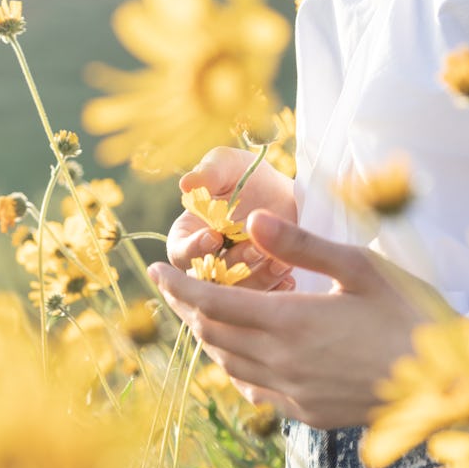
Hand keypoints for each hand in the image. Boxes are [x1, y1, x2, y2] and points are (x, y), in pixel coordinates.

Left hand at [150, 211, 445, 428]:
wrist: (447, 384)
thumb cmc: (409, 314)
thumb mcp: (360, 267)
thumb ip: (302, 245)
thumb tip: (251, 221)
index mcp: (290, 320)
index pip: (211, 303)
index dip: (177, 286)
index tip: (156, 269)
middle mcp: (281, 361)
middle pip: (212, 335)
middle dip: (186, 309)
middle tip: (175, 287)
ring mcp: (291, 393)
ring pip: (228, 365)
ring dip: (209, 339)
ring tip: (203, 315)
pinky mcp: (306, 413)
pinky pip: (253, 390)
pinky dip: (236, 368)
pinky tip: (242, 355)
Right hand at [168, 146, 297, 291]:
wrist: (282, 192)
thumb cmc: (245, 175)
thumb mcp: (227, 165)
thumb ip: (208, 173)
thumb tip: (187, 184)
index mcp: (186, 237)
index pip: (179, 254)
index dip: (193, 249)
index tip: (215, 236)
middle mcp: (203, 265)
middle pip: (209, 281)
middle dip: (235, 265)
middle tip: (258, 248)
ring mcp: (230, 281)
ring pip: (238, 295)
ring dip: (259, 280)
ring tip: (282, 262)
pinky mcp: (256, 290)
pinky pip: (262, 303)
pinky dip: (275, 292)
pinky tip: (289, 278)